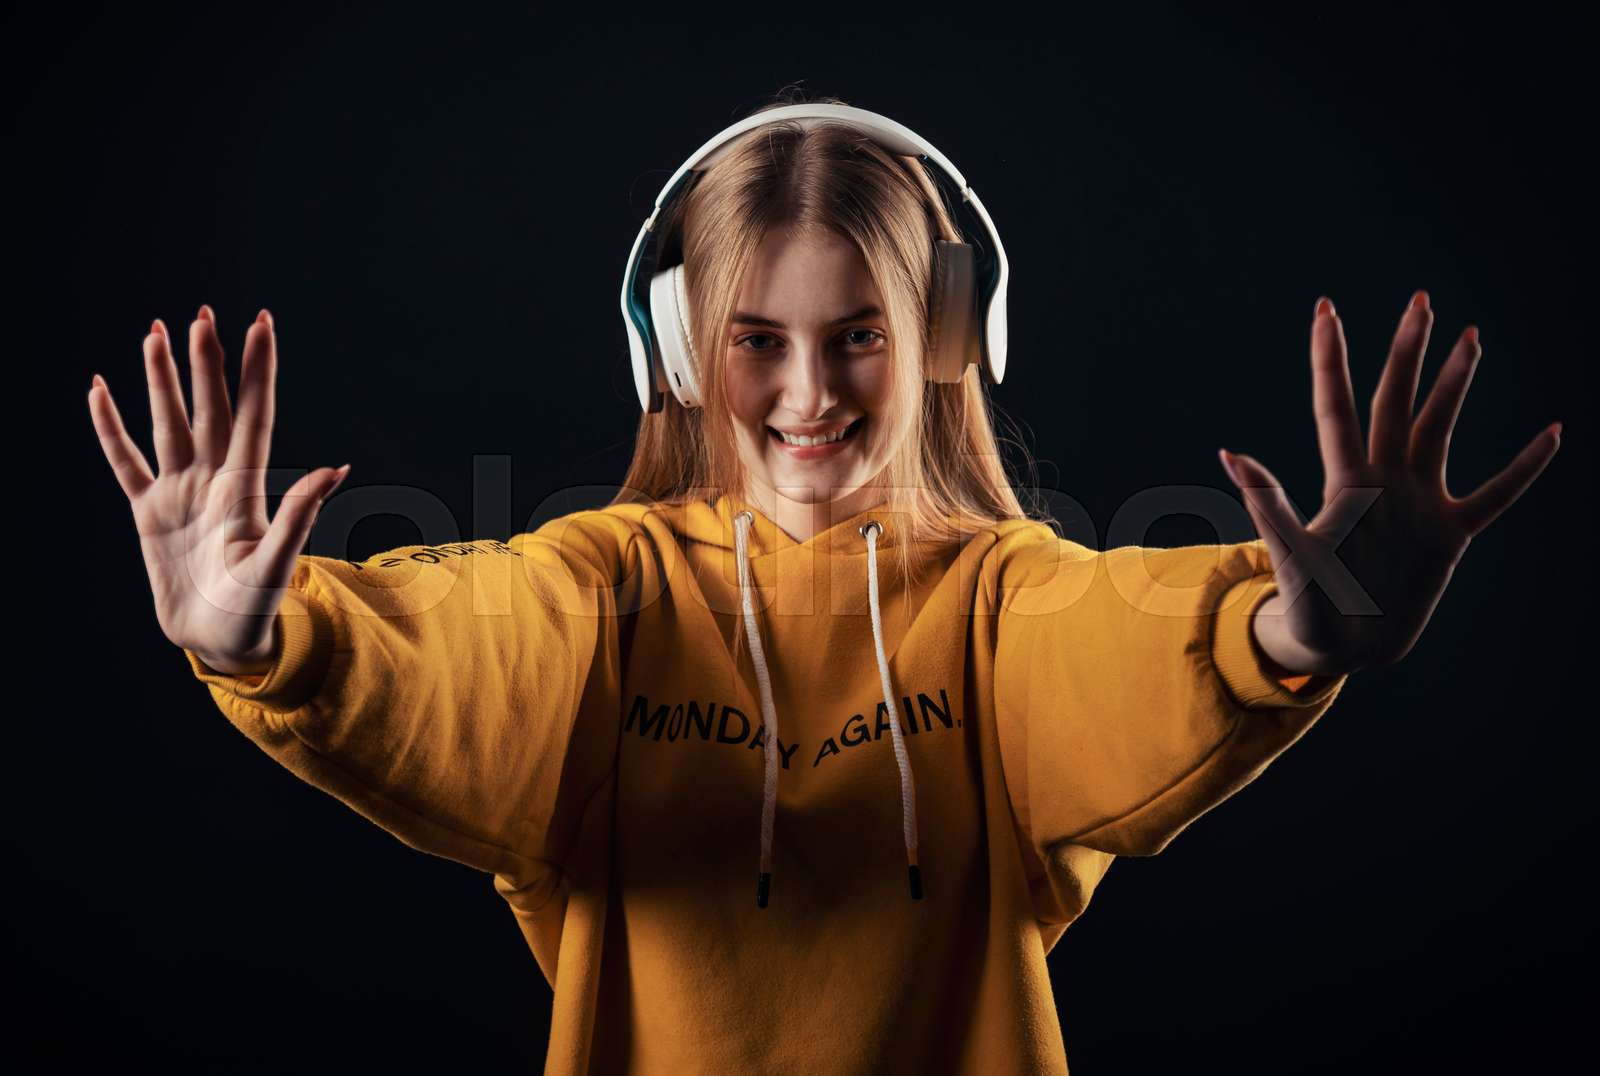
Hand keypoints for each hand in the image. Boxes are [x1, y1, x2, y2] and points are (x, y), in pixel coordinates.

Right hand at [87, 307, 349, 672]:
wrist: (221, 641)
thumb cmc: (255, 609)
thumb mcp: (277, 564)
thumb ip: (300, 515)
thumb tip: (337, 469)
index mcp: (246, 488)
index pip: (253, 414)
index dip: (256, 370)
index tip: (260, 323)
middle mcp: (214, 480)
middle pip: (208, 408)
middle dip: (206, 362)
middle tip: (202, 313)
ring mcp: (180, 493)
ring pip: (168, 423)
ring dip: (162, 380)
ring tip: (156, 333)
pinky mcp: (150, 513)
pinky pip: (126, 460)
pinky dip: (110, 427)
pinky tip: (100, 390)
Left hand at [1218, 291, 1560, 675]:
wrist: (1342, 648)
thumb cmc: (1307, 604)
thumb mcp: (1288, 556)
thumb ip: (1269, 504)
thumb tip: (1231, 454)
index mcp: (1343, 482)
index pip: (1334, 405)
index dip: (1329, 358)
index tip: (1326, 309)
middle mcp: (1382, 481)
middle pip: (1396, 401)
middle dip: (1408, 351)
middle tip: (1422, 300)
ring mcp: (1419, 504)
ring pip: (1440, 430)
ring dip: (1455, 385)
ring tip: (1472, 338)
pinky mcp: (1449, 536)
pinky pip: (1494, 495)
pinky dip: (1523, 468)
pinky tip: (1552, 432)